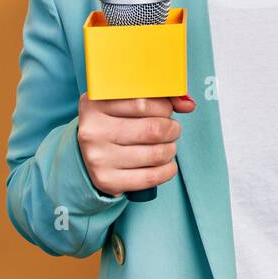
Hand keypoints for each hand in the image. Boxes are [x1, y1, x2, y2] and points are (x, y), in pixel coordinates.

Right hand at [76, 93, 197, 197]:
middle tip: (171, 130)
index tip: (166, 111)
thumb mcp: (127, 103)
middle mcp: (93, 131)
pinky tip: (166, 164)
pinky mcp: (107, 180)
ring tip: (167, 146)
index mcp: (95, 104)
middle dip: (172, 129)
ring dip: (171, 149)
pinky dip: (168, 170)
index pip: (143, 102)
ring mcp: (98, 157)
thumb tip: (188, 104)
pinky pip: (151, 177)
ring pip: (156, 154)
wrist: (89, 154)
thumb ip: (158, 97)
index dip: (164, 107)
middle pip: (153, 129)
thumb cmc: (115, 123)